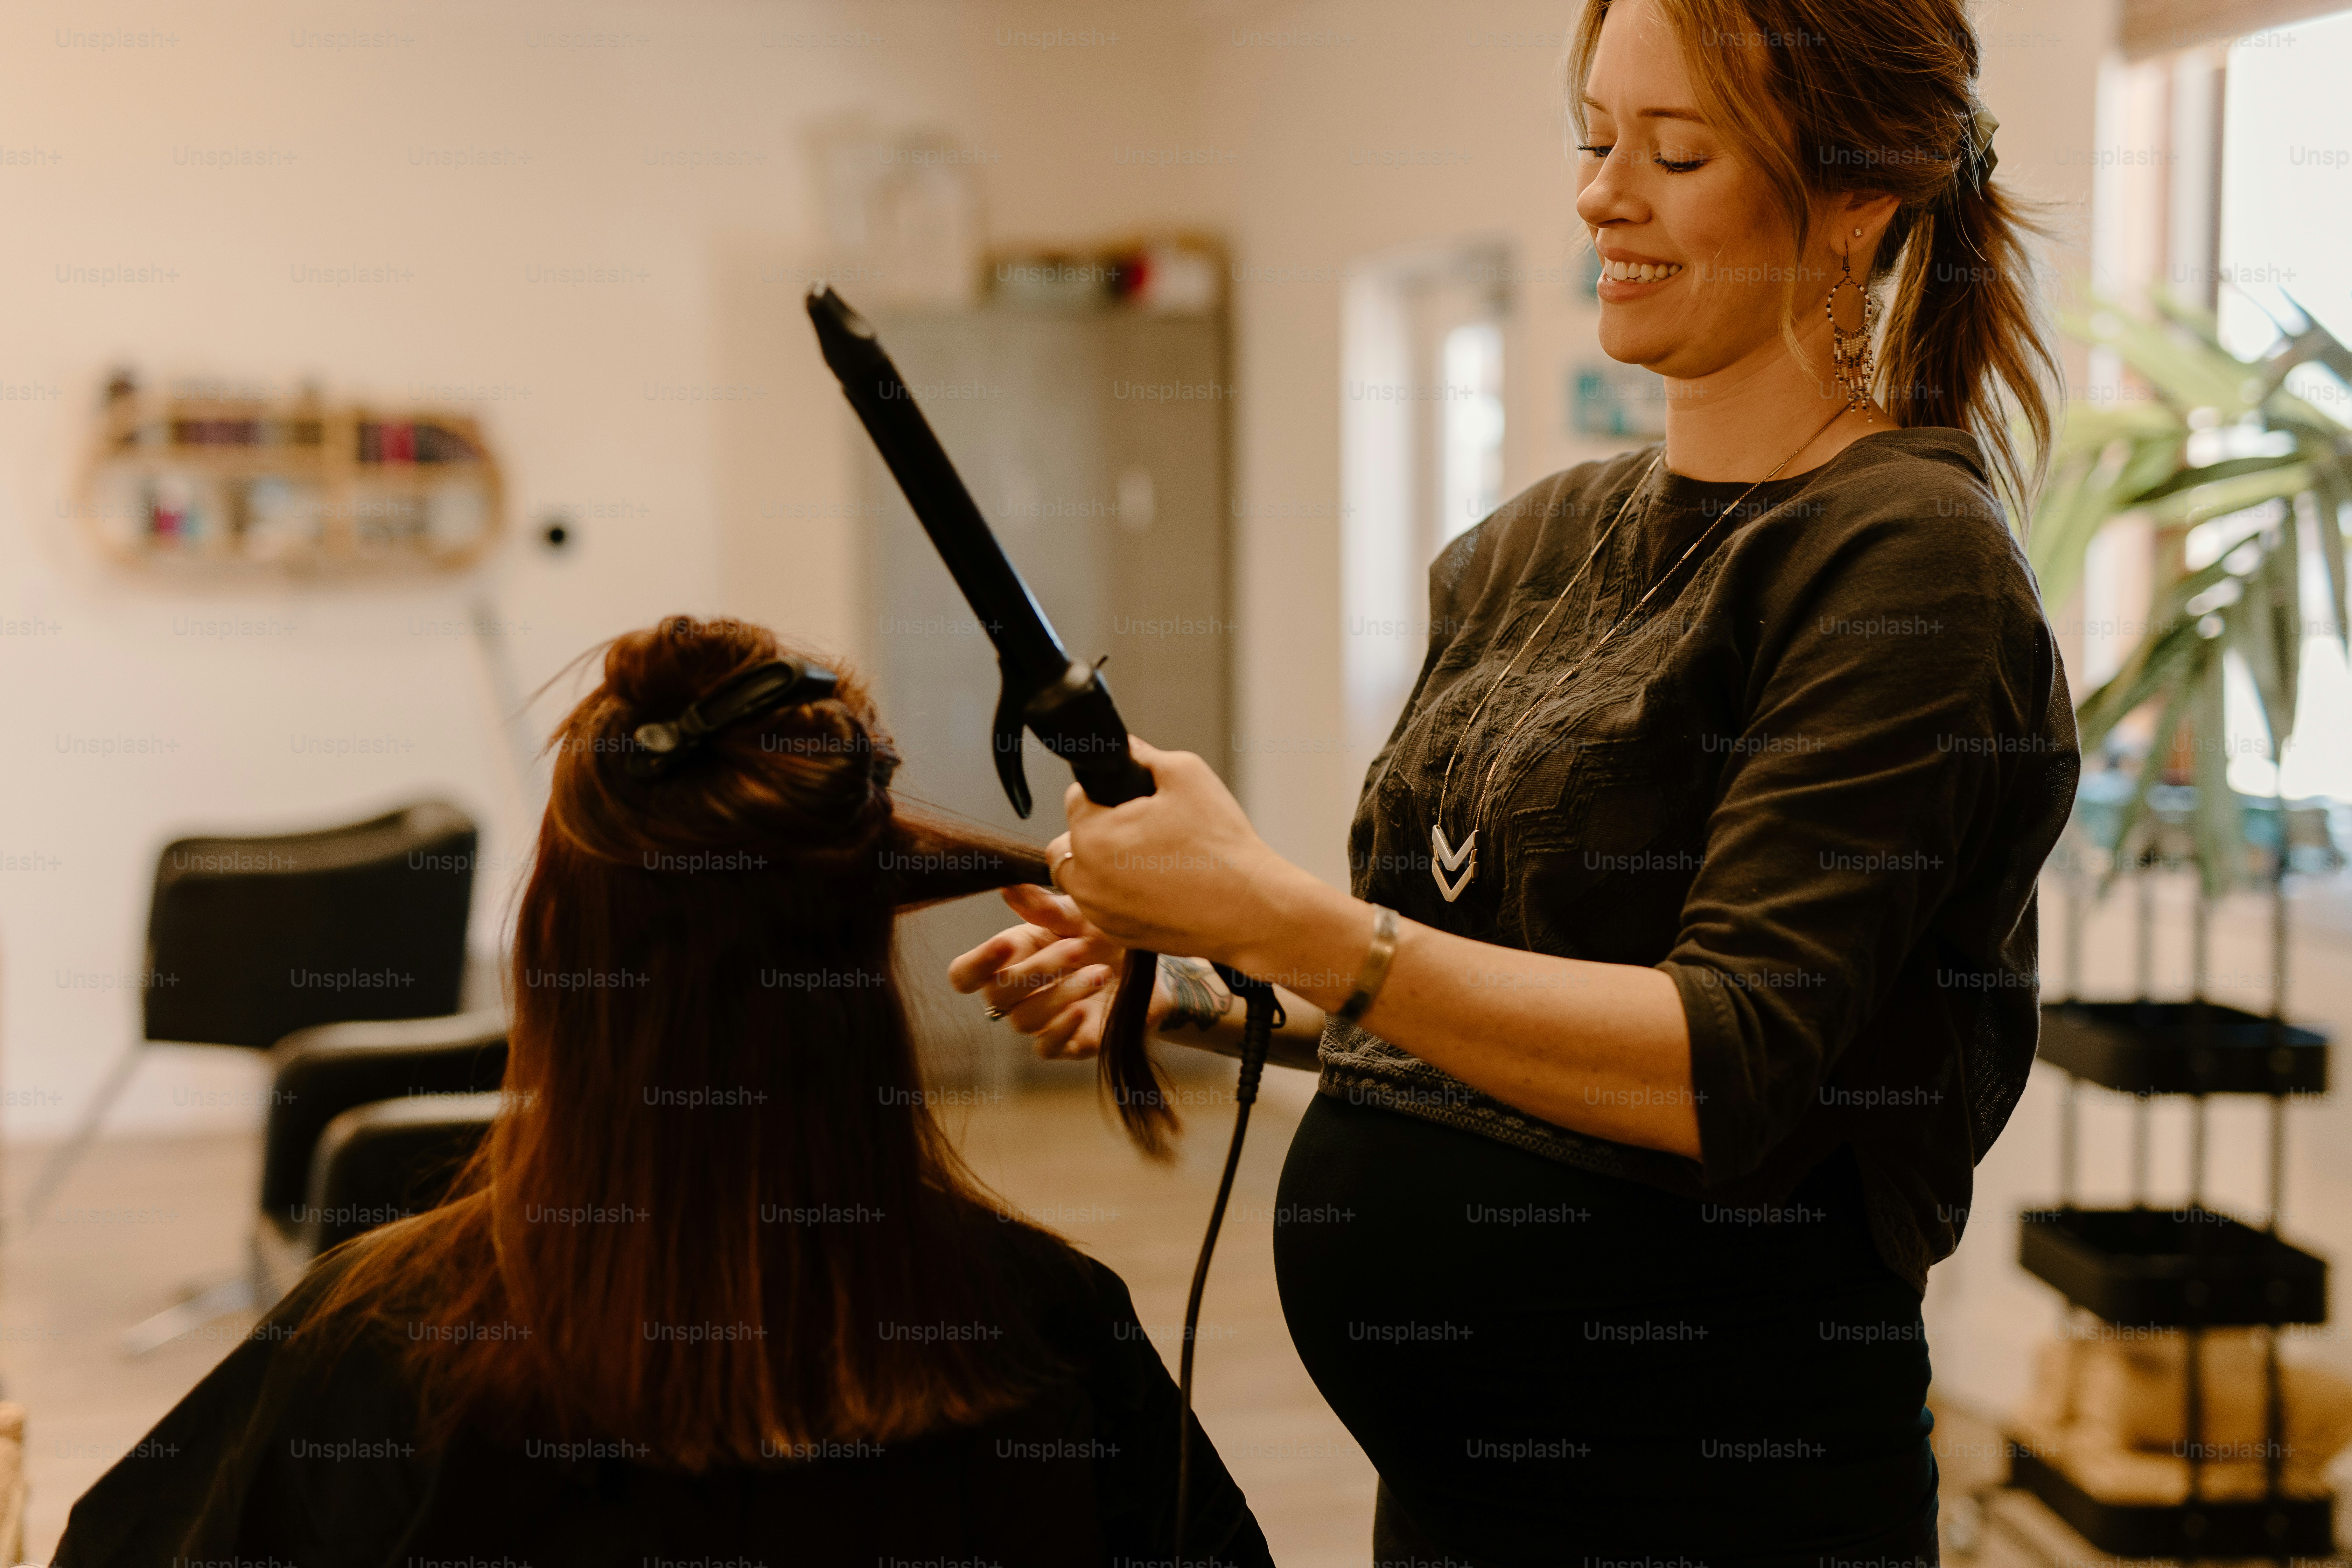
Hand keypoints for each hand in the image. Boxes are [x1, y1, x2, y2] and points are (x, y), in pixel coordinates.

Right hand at [947, 884, 1136, 1059]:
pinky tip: (1083, 1010)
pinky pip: (1046, 1048)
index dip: (977, 963)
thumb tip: (1010, 887)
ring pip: (1024, 1020)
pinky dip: (1061, 1029)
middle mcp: (1018, 993)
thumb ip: (1045, 907)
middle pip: (998, 994)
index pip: (966, 974)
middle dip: (1036, 969)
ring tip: (1101, 972)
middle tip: (1078, 947)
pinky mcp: (1067, 1043)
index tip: (1005, 944)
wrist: (1147, 965)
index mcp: (1011, 957)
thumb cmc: (1103, 934)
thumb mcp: (1078, 915)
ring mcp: (1041, 1021)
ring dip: (1060, 994)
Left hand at [1048, 738, 1314, 969]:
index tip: (1136, 802)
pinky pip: (1102, 904)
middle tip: (1143, 830)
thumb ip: (1144, 754)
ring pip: (1082, 875)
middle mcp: (1085, 880)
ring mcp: (1098, 913)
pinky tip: (1158, 885)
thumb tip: (1124, 748)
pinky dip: (1120, 892)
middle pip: (1071, 839)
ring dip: (1103, 862)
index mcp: (1093, 836)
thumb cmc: (1222, 845)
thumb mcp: (1186, 774)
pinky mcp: (1115, 934)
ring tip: (1151, 858)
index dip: (1108, 793)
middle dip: (1098, 828)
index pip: (1076, 798)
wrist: (1252, 910)